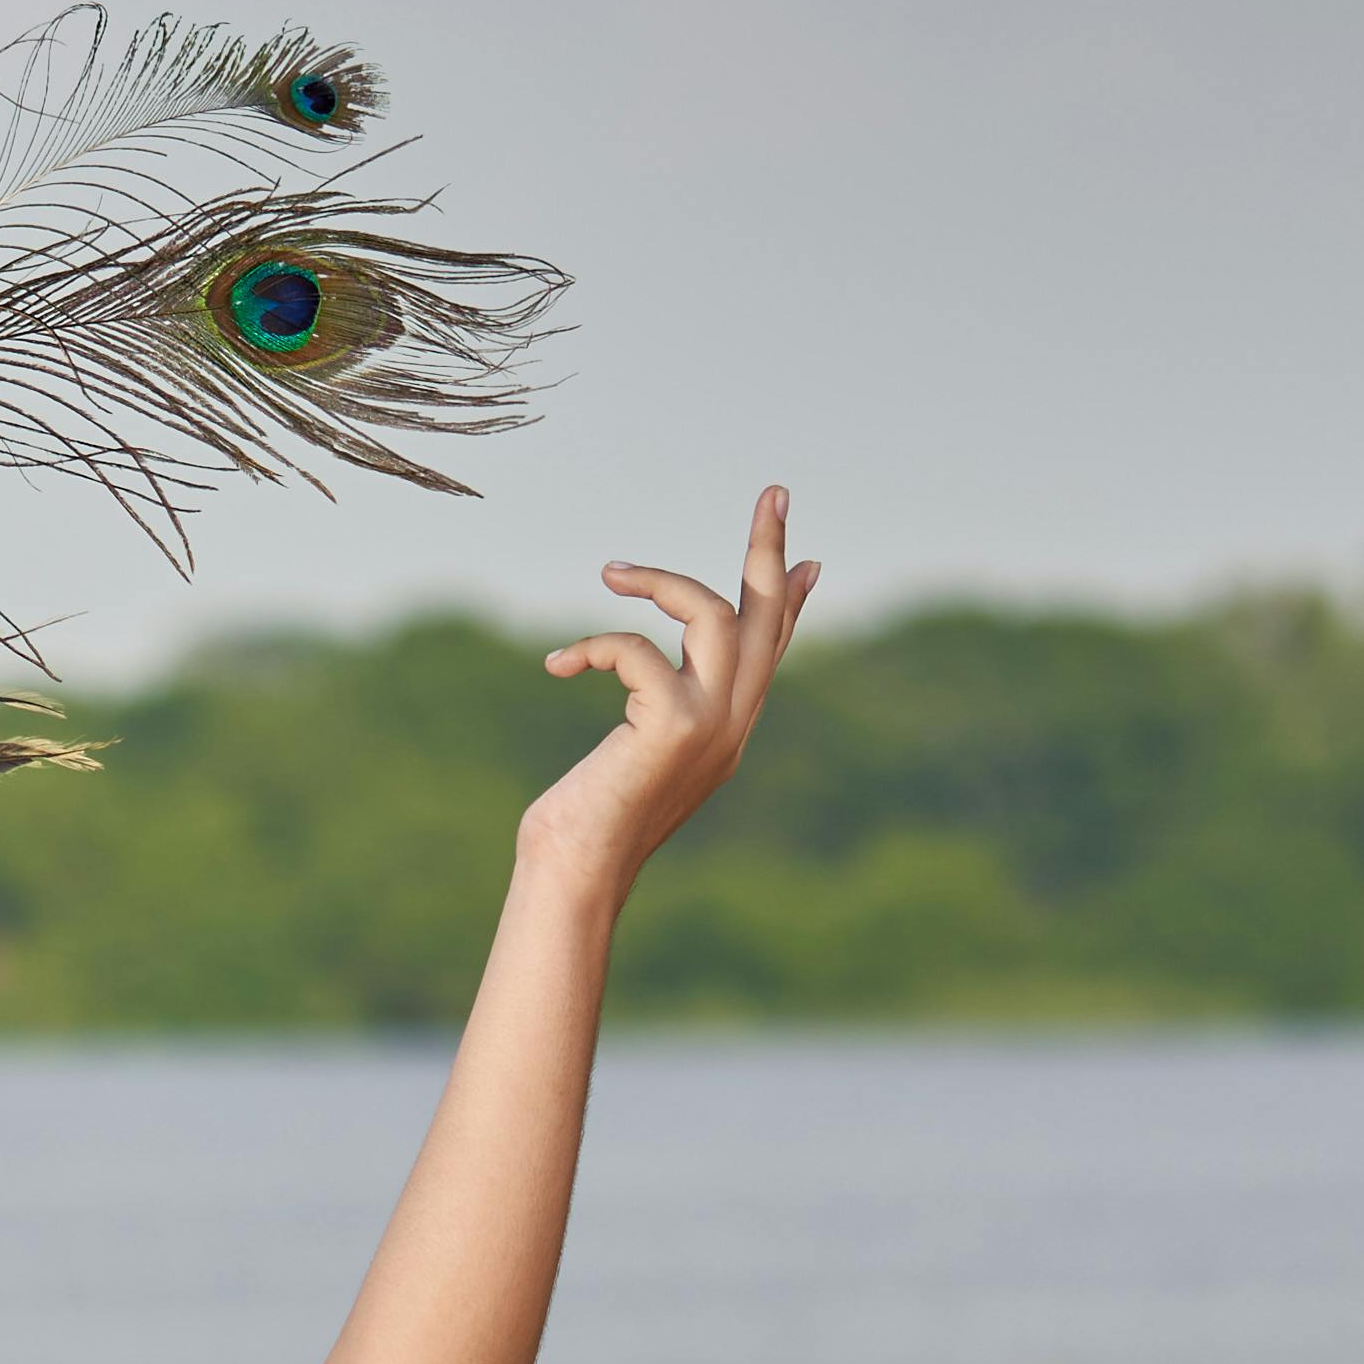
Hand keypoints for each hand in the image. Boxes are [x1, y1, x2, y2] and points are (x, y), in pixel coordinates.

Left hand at [527, 482, 816, 893]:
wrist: (575, 872)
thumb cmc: (585, 822)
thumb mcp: (633, 754)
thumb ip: (657, 710)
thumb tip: (652, 677)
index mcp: (727, 729)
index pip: (768, 652)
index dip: (788, 604)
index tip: (804, 562)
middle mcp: (732, 724)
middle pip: (764, 619)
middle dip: (767, 551)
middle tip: (774, 491)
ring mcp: (711, 725)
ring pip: (715, 617)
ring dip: (661, 582)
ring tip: (609, 572)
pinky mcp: (674, 726)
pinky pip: (639, 650)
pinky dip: (595, 646)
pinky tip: (559, 666)